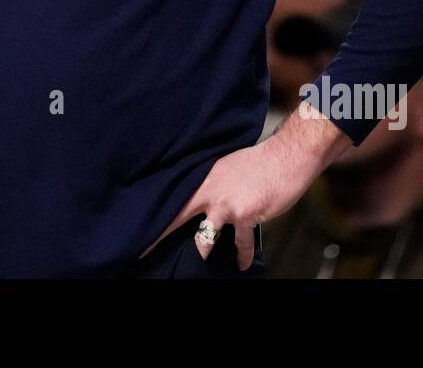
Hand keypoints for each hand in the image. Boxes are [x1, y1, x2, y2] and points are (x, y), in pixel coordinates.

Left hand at [137, 117, 349, 270]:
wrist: (285, 158)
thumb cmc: (258, 161)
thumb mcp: (225, 165)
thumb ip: (210, 181)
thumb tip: (200, 195)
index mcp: (201, 178)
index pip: (172, 196)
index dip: (155, 211)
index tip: (138, 223)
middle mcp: (208, 191)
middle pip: (176, 217)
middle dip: (159, 236)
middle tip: (143, 251)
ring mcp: (224, 205)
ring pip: (204, 238)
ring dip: (201, 253)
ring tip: (196, 265)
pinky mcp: (244, 215)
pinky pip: (240, 243)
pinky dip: (242, 255)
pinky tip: (240, 264)